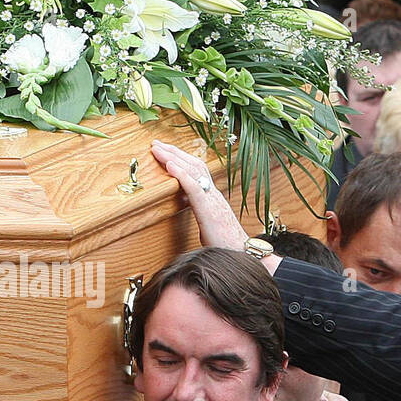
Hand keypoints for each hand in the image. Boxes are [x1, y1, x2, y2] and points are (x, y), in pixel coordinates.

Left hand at [151, 141, 282, 271]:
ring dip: (173, 157)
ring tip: (158, 148)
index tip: (167, 152)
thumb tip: (186, 208)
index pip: (197, 171)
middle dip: (174, 152)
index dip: (182, 159)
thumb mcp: (209, 226)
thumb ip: (199, 213)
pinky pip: (194, 187)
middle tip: (157, 144)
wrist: (243, 257)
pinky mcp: (209, 210)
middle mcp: (213, 194)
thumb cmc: (226, 247)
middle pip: (194, 165)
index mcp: (213, 198)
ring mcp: (212, 200)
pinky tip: (170, 165)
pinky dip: (181, 173)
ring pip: (193, 170)